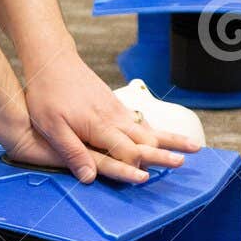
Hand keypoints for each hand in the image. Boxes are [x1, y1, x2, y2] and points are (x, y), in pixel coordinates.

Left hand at [13, 54, 198, 183]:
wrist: (52, 61)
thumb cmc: (47, 95)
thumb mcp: (52, 128)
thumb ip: (72, 152)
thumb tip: (89, 178)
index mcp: (100, 126)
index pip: (126, 152)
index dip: (136, 167)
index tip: (148, 179)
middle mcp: (114, 118)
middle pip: (146, 140)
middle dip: (166, 152)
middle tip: (186, 162)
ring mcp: (117, 109)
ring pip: (148, 129)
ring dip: (171, 139)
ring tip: (193, 146)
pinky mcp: (115, 104)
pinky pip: (140, 120)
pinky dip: (156, 131)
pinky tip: (162, 137)